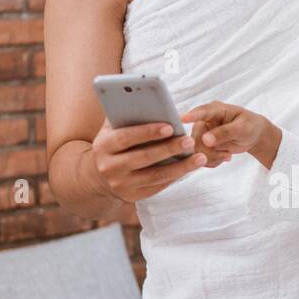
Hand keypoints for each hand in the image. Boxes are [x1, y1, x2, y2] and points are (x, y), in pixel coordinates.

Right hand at [89, 119, 230, 202]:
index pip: (126, 137)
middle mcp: (110, 167)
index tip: (170, 126)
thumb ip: (126, 116)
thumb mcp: (112, 129)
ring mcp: (121, 184)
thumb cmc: (113, 144)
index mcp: (103, 146)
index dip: (147, 132)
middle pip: (143, 158)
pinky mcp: (133, 196)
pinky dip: (175, 176)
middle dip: (168, 149)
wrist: (98, 177)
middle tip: (190, 140)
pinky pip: (158, 186)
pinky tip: (190, 167)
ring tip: (200, 158)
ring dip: (180, 167)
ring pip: (155, 176)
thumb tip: (151, 101)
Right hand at [182, 101, 281, 169]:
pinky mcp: (202, 145)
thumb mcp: (242, 129)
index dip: (192, 116)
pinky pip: (200, 157)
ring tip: (227, 155)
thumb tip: (206, 139)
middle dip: (209, 150)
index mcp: (215, 110)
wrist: (253, 136)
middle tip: (227, 154)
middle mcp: (204, 120)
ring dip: (212, 157)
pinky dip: (213, 161)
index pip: (202, 112)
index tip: (182, 119)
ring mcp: (202, 133)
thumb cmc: (249, 126)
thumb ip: (224, 133)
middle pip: (195, 138)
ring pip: (196, 150)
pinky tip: (224, 157)